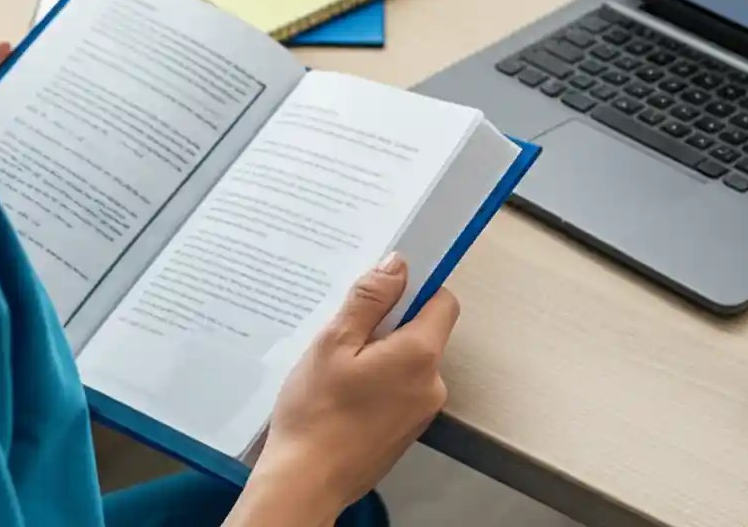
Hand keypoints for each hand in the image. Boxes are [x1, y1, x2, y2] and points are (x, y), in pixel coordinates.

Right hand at [225, 254, 459, 525]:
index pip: (442, 301)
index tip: (383, 287)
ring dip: (380, 354)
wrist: (306, 482)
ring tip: (337, 367)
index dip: (417, 287)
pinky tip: (343, 392)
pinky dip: (378, 382)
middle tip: (344, 332)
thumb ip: (370, 299)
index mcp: (420, 355)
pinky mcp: (406, 430)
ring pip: (408, 361)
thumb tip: (397, 264)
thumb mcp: (334, 342)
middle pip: (424, 331)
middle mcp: (432, 383)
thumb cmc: (316, 413)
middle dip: (389, 323)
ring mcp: (421, 411)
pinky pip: (400, 389)